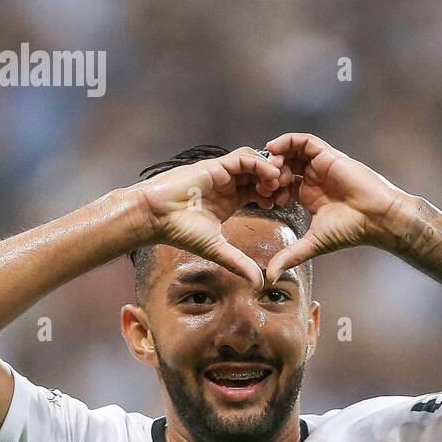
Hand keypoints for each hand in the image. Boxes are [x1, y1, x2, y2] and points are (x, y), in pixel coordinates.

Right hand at [128, 146, 283, 287]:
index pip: (258, 190)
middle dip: (276, 182)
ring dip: (270, 172)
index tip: (282, 205)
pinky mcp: (216, 165)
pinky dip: (259, 164)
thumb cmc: (179, 230)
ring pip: (255, 163)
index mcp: (230, 199)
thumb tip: (258, 283)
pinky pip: (243, 158)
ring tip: (279, 185)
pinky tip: (270, 176)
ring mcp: (222, 173)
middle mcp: (227, 184)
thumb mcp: (217, 248)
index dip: (273, 195)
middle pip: (260, 175)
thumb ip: (238, 262)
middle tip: (286, 194)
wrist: (155, 216)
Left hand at [261, 133, 413, 281]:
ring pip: (291, 152)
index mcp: (309, 195)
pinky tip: (274, 149)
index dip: (268, 189)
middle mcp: (314, 178)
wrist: (376, 217)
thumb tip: (270, 277)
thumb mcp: (313, 243)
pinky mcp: (328, 155)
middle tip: (263, 185)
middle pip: (283, 166)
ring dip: (275, 157)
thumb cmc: (351, 230)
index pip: (282, 184)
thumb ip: (290, 256)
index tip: (263, 201)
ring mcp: (321, 165)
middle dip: (269, 174)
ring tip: (268, 169)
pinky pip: (303, 141)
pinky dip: (286, 141)